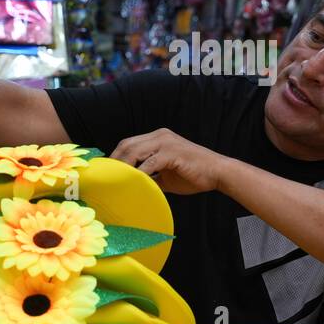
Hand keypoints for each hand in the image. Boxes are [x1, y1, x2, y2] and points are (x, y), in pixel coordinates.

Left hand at [110, 129, 229, 195]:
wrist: (218, 172)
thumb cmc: (194, 174)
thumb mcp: (166, 175)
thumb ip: (150, 177)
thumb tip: (133, 188)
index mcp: (158, 137)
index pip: (129, 143)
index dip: (116, 156)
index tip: (106, 172)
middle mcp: (160, 135)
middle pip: (127, 144)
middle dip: (114, 161)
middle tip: (105, 178)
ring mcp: (166, 142)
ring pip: (135, 151)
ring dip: (123, 167)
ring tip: (115, 181)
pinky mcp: (172, 152)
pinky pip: (149, 163)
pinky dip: (139, 173)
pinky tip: (134, 183)